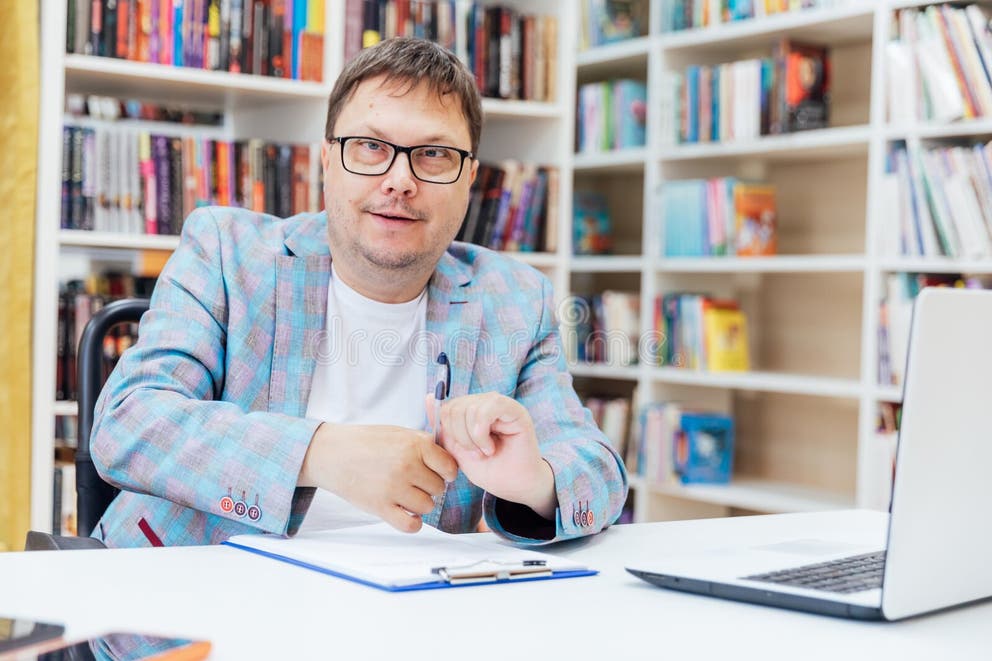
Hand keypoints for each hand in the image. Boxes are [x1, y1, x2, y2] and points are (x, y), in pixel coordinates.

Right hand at [300, 422, 458, 532]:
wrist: (333, 453)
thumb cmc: (367, 442)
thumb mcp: (399, 433)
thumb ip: (424, 444)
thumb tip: (449, 460)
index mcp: (415, 445)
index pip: (449, 467)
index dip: (446, 472)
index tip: (438, 472)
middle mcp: (407, 466)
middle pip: (438, 488)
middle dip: (429, 486)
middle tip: (414, 481)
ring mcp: (394, 488)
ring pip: (427, 506)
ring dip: (419, 503)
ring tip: (405, 493)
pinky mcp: (380, 507)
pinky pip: (411, 525)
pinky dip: (412, 522)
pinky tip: (405, 512)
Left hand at [426, 392, 556, 519]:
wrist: (517, 487)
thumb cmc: (492, 470)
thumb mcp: (459, 452)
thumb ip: (445, 428)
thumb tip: (428, 398)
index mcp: (471, 410)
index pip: (446, 408)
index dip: (449, 432)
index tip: (464, 452)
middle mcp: (485, 402)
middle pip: (454, 408)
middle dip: (460, 438)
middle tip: (476, 454)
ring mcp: (499, 404)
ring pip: (469, 408)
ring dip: (473, 438)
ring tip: (486, 452)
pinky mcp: (514, 409)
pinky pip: (487, 409)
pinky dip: (482, 433)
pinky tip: (490, 447)